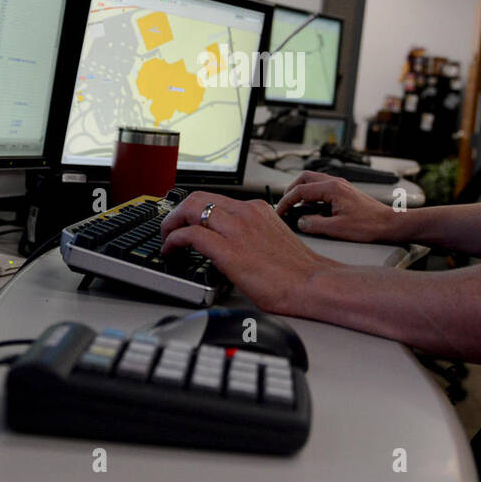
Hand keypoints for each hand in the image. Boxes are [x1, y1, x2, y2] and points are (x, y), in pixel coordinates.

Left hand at [159, 192, 338, 313]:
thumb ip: (250, 233)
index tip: (185, 220)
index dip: (193, 208)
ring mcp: (236, 229)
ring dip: (171, 224)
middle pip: (197, 197)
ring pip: (190, 209)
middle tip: (170, 228)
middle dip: (177, 212)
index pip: (214, 198)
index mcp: (256, 209)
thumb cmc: (297, 270)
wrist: (312, 284)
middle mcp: (245, 212)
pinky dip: (174, 240)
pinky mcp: (228, 250)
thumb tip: (231, 243)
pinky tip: (171, 250)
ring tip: (167, 239)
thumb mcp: (272, 238)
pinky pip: (190, 234)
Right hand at [274, 171, 397, 242]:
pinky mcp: (345, 192)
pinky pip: (322, 188)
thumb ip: (314, 224)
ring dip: (302, 192)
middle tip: (284, 206)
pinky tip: (312, 209)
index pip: (300, 190)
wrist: (390, 224)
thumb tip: (300, 222)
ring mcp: (341, 186)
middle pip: (305, 178)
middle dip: (291, 191)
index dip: (286, 201)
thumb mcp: (337, 229)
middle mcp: (336, 183)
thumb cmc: (369, 225)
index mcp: (332, 188)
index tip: (279, 212)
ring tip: (295, 207)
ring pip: (314, 181)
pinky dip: (312, 195)